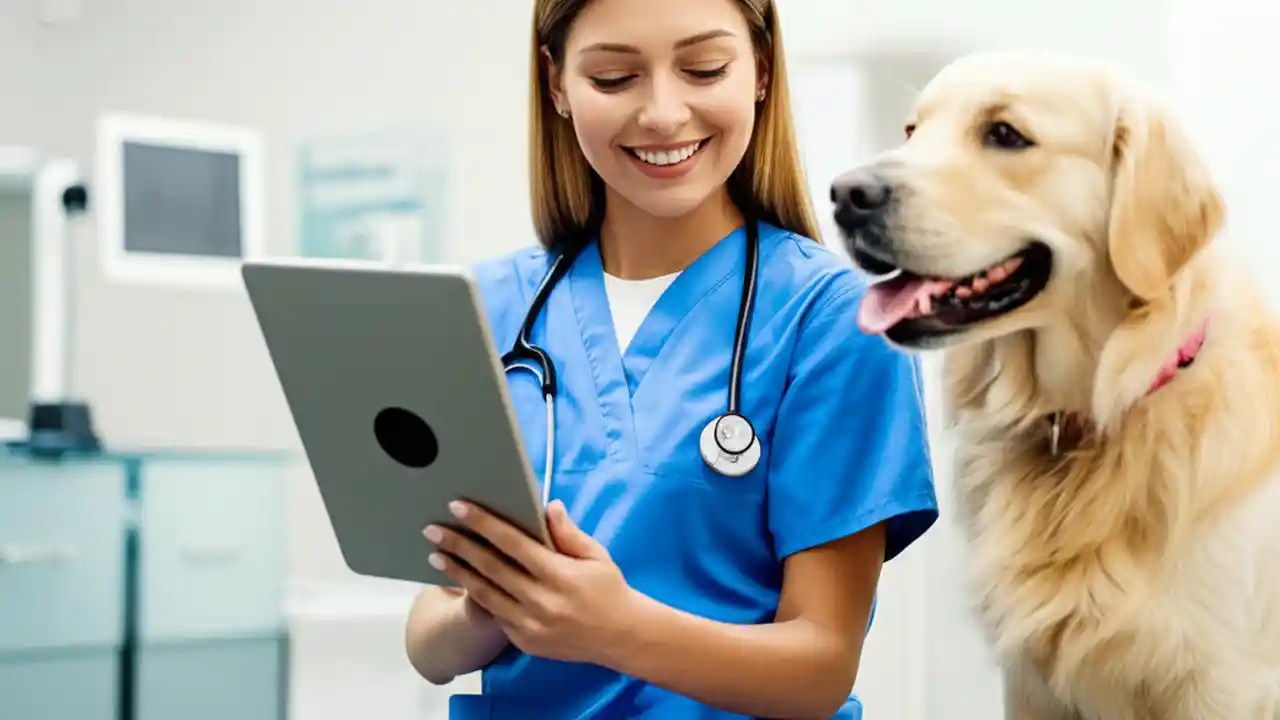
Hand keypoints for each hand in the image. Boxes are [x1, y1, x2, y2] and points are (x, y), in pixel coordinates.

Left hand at [422, 499, 637, 665]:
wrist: (621, 638)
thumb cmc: (609, 589)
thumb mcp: (596, 556)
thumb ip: (568, 533)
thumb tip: (548, 506)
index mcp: (560, 575)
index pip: (512, 543)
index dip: (483, 523)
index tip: (458, 507)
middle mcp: (541, 601)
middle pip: (490, 568)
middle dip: (459, 545)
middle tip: (433, 529)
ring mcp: (530, 625)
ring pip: (485, 593)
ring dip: (457, 572)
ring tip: (436, 555)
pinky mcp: (524, 641)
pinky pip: (494, 614)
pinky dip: (475, 595)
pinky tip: (461, 580)